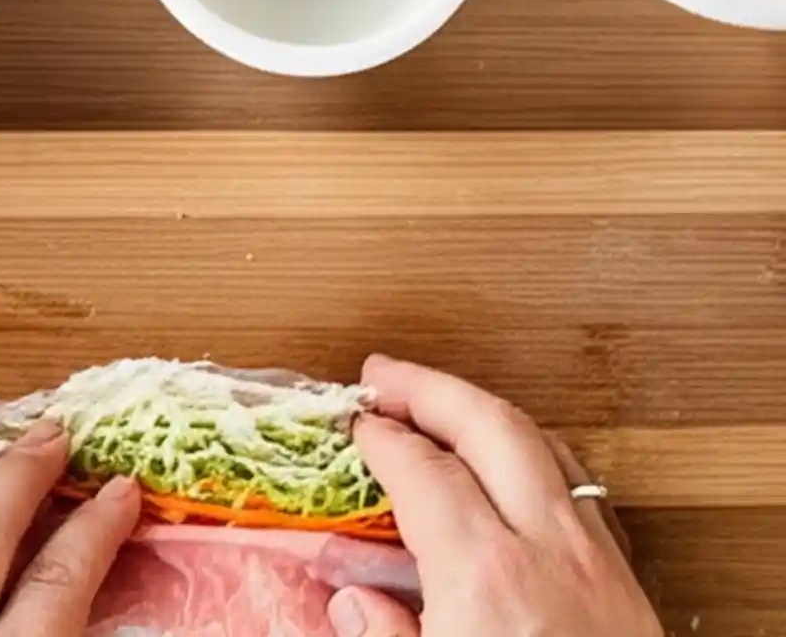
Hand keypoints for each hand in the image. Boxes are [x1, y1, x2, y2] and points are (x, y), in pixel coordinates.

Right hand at [331, 355, 662, 636]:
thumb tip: (358, 602)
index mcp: (486, 578)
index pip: (422, 469)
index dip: (380, 435)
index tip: (353, 424)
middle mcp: (548, 550)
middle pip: (489, 425)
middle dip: (430, 387)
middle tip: (383, 375)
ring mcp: (596, 561)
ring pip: (542, 444)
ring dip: (483, 412)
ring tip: (439, 406)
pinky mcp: (625, 583)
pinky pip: (577, 485)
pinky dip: (531, 453)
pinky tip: (510, 467)